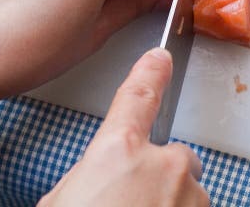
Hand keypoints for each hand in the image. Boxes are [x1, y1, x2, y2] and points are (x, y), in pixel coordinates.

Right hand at [39, 48, 208, 206]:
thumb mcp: (61, 198)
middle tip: (127, 200)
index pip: (138, 96)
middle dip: (155, 174)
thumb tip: (94, 177)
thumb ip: (86, 173)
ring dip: (167, 200)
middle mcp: (161, 165)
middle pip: (170, 155)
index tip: (160, 57)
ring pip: (185, 188)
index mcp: (118, 151)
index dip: (150, 73)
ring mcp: (189, 193)